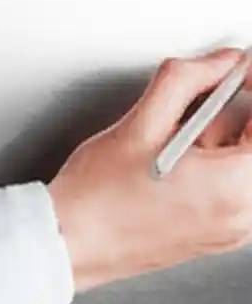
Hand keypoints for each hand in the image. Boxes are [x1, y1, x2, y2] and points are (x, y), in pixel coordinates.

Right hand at [48, 49, 251, 291]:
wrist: (70, 240)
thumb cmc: (98, 195)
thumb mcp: (140, 123)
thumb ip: (186, 80)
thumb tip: (219, 62)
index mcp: (233, 185)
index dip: (249, 88)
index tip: (240, 75)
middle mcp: (243, 214)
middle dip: (227, 123)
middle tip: (184, 120)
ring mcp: (232, 230)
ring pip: (243, 170)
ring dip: (218, 149)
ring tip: (171, 152)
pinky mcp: (218, 237)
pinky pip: (232, 194)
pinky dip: (212, 174)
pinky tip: (172, 173)